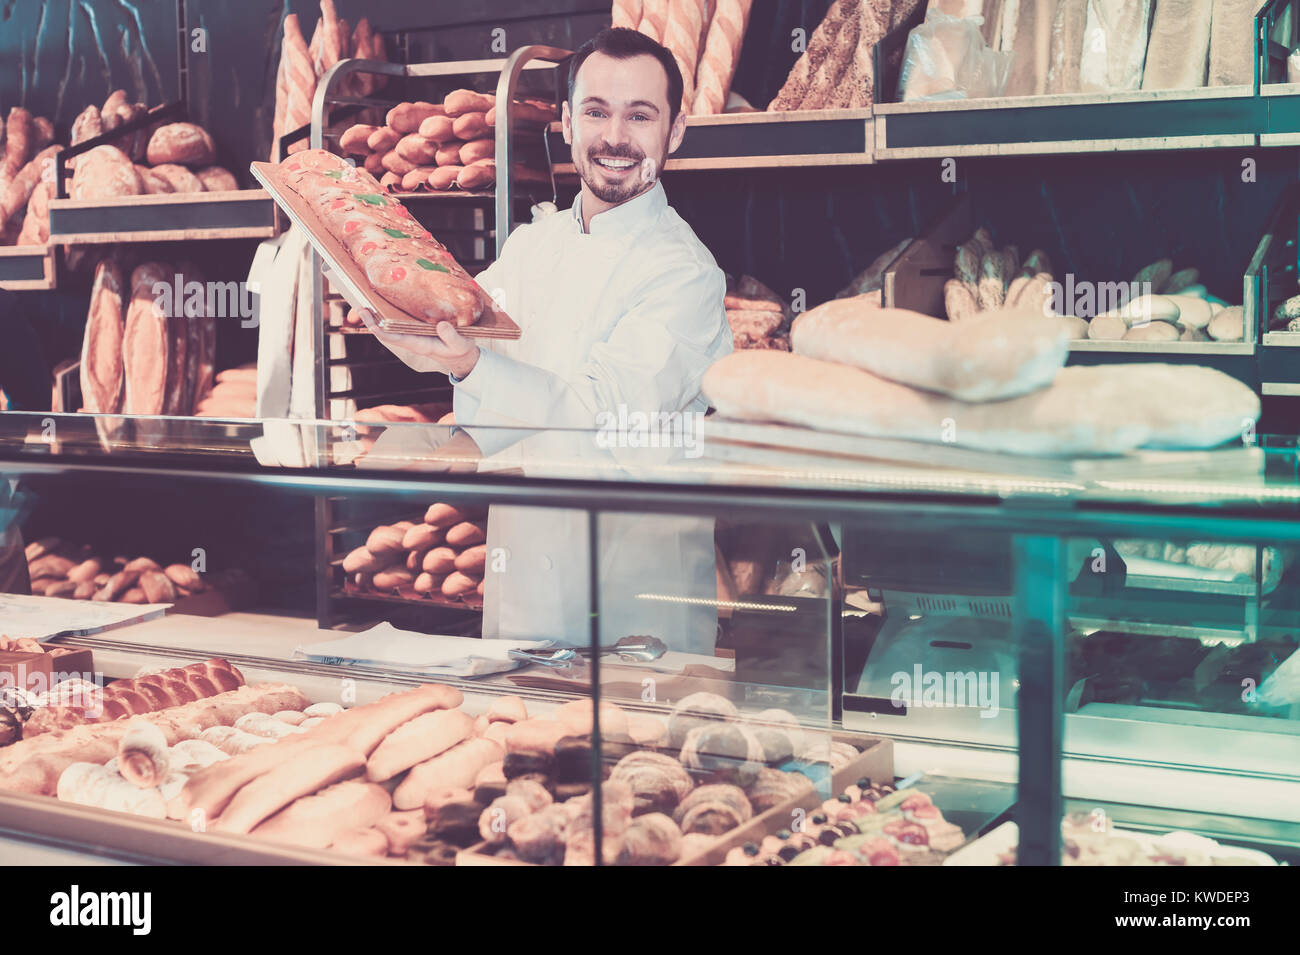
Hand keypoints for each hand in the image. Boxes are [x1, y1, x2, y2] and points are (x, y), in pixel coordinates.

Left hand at [358, 308, 479, 378]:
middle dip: (372, 322)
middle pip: (387, 332)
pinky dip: (387, 314)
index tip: (373, 324)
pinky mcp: (416, 330)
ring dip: (376, 317)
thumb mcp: (460, 345)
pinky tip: (382, 304)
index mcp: (420, 345)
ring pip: (389, 327)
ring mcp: (412, 335)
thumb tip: (441, 325)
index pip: (397, 339)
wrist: (461, 356)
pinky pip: (397, 323)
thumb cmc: (461, 350)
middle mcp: (412, 340)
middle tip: (360, 308)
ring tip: (364, 304)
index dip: (383, 333)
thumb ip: (451, 337)